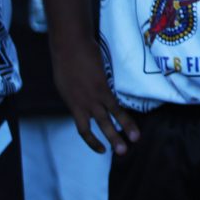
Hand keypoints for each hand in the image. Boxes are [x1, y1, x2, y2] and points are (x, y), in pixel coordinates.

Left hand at [49, 38, 139, 153]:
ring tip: (135, 139)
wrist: (69, 47)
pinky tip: (130, 115)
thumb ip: (76, 96)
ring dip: (124, 129)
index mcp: (72, 104)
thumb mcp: (65, 84)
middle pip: (99, 127)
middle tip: (122, 152)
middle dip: (112, 139)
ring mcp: (93, 96)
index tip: (102, 149)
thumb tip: (84, 100)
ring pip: (111, 117)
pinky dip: (123, 113)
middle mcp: (82, 104)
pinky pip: (115, 104)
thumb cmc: (65, 61)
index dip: (92, 141)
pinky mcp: (103, 86)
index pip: (83, 129)